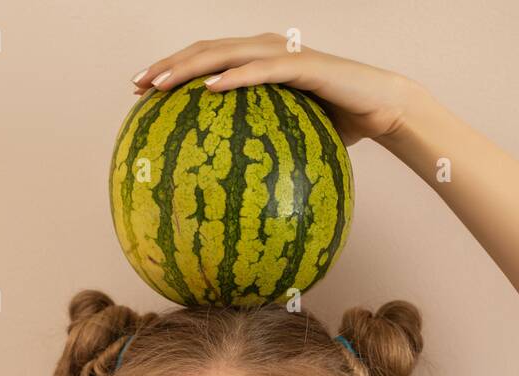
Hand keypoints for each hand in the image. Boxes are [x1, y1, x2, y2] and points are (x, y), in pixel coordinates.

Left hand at [130, 32, 420, 145]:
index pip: (206, 59)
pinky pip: (262, 71)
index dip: (171, 70)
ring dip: (190, 67)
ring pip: (225, 54)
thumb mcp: (288, 136)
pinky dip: (235, 77)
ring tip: (160, 84)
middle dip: (168, 66)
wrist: (381, 108)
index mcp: (257, 60)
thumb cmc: (334, 126)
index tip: (141, 90)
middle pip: (206, 50)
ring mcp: (283, 53)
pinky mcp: (303, 65)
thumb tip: (228, 184)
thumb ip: (258, 144)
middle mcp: (265, 48)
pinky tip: (210, 90)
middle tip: (137, 84)